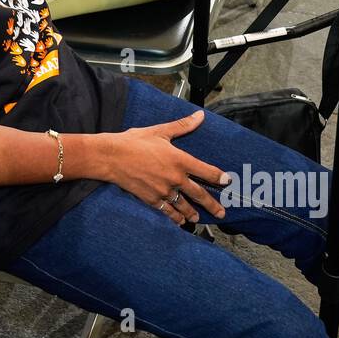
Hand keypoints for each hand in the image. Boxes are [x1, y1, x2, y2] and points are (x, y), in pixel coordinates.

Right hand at [98, 112, 229, 226]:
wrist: (111, 157)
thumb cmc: (134, 142)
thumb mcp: (159, 131)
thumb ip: (182, 126)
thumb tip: (200, 116)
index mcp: (179, 160)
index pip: (206, 171)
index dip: (218, 177)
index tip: (227, 182)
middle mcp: (175, 178)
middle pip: (199, 194)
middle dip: (212, 204)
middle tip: (221, 212)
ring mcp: (163, 191)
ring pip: (184, 205)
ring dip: (193, 213)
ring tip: (198, 219)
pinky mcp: (151, 199)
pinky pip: (167, 211)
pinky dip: (174, 217)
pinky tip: (179, 221)